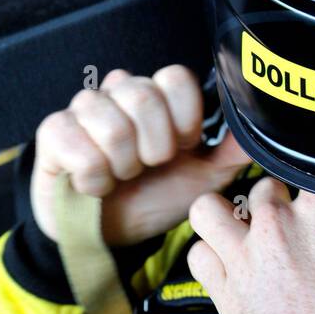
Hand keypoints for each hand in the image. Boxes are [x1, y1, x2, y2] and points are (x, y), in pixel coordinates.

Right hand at [31, 65, 250, 246]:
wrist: (110, 236)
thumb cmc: (154, 199)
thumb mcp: (202, 178)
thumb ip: (231, 150)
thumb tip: (261, 126)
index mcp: (156, 96)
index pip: (176, 78)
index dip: (185, 119)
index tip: (183, 148)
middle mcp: (118, 93)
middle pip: (145, 96)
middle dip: (156, 147)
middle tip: (150, 167)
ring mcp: (83, 110)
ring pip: (113, 123)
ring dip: (124, 165)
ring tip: (121, 176)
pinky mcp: (53, 133)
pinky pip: (80, 147)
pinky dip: (94, 177)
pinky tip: (94, 185)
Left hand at [186, 177, 314, 313]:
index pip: (310, 169)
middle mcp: (277, 228)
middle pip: (262, 186)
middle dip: (277, 203)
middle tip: (290, 228)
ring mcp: (245, 259)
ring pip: (209, 208)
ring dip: (226, 217)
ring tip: (242, 232)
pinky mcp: (224, 292)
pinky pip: (197, 254)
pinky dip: (211, 257)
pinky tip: (232, 266)